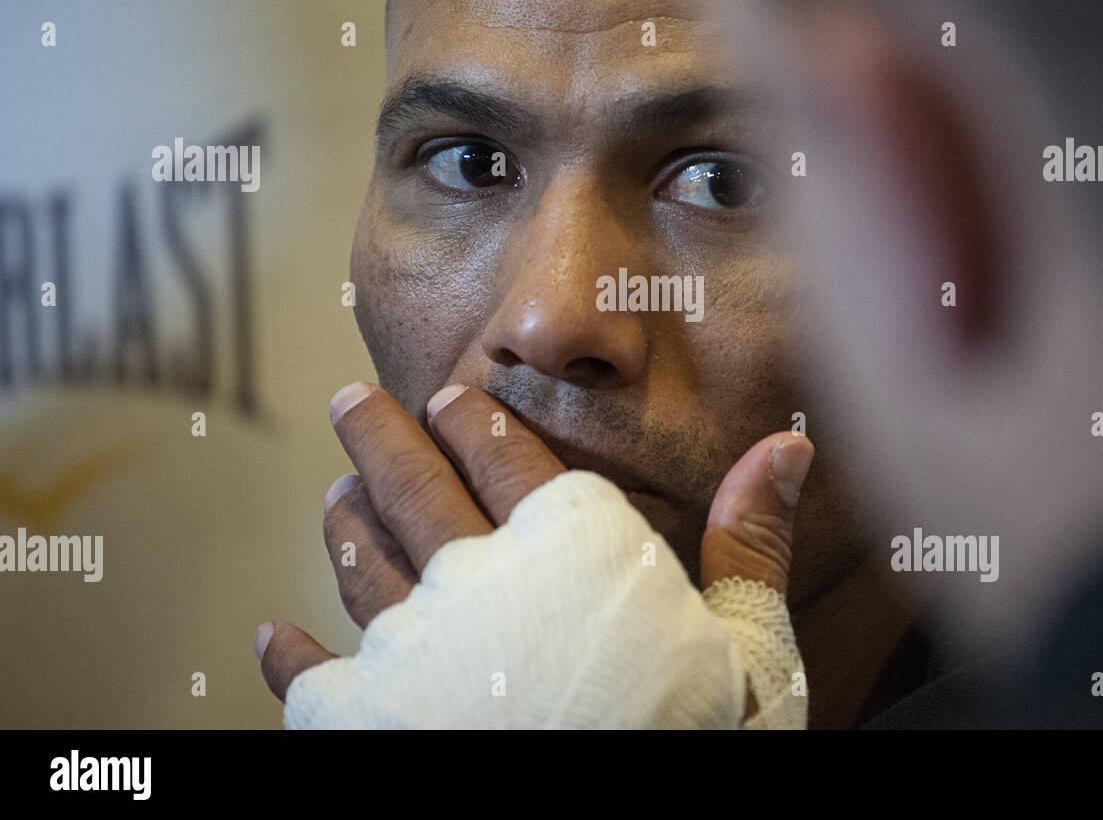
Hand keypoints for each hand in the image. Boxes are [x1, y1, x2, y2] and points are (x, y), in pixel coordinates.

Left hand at [255, 381, 812, 726]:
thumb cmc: (688, 748)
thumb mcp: (749, 652)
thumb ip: (750, 546)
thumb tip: (784, 449)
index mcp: (569, 554)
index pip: (512, 460)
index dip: (478, 423)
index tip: (456, 397)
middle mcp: (478, 586)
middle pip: (414, 488)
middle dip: (381, 437)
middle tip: (352, 403)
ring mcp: (412, 655)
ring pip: (362, 566)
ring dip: (345, 523)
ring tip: (336, 493)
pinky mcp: (364, 725)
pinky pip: (312, 677)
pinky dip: (290, 653)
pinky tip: (274, 633)